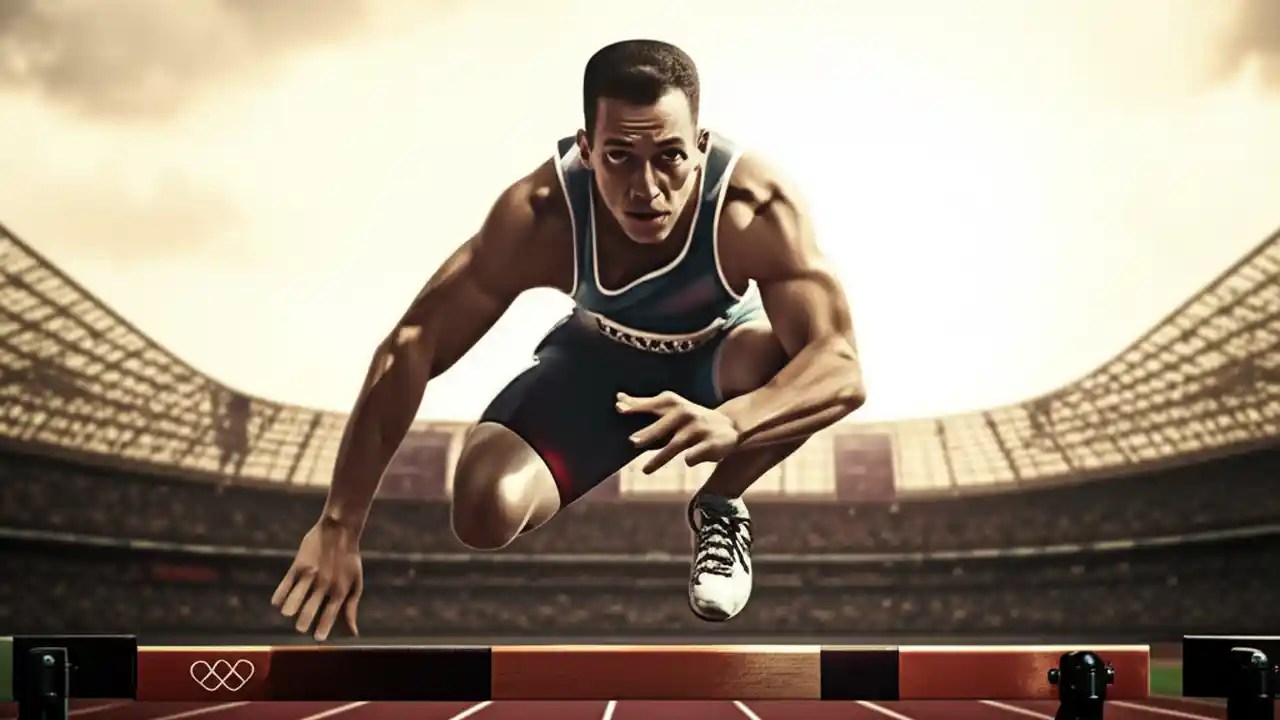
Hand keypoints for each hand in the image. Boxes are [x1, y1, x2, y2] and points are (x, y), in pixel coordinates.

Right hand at [271, 516, 363, 640]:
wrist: (339, 530)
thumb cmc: (349, 560)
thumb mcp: (356, 582)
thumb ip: (352, 607)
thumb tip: (353, 632)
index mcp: (341, 590)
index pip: (330, 616)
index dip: (322, 629)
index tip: (318, 638)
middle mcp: (325, 584)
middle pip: (308, 612)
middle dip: (302, 624)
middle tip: (300, 628)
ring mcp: (310, 575)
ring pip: (293, 600)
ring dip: (289, 611)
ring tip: (289, 613)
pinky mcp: (297, 565)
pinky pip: (284, 586)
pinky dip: (279, 597)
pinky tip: (279, 602)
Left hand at [617, 391, 740, 472]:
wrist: (731, 426)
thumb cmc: (692, 421)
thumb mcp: (673, 410)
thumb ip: (648, 408)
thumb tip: (619, 402)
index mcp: (674, 404)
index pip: (652, 405)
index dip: (636, 406)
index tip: (618, 408)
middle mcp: (686, 414)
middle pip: (663, 426)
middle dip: (648, 433)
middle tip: (632, 442)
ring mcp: (699, 428)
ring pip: (677, 444)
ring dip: (660, 458)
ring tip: (645, 470)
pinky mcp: (712, 443)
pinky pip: (695, 455)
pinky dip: (690, 458)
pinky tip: (687, 461)